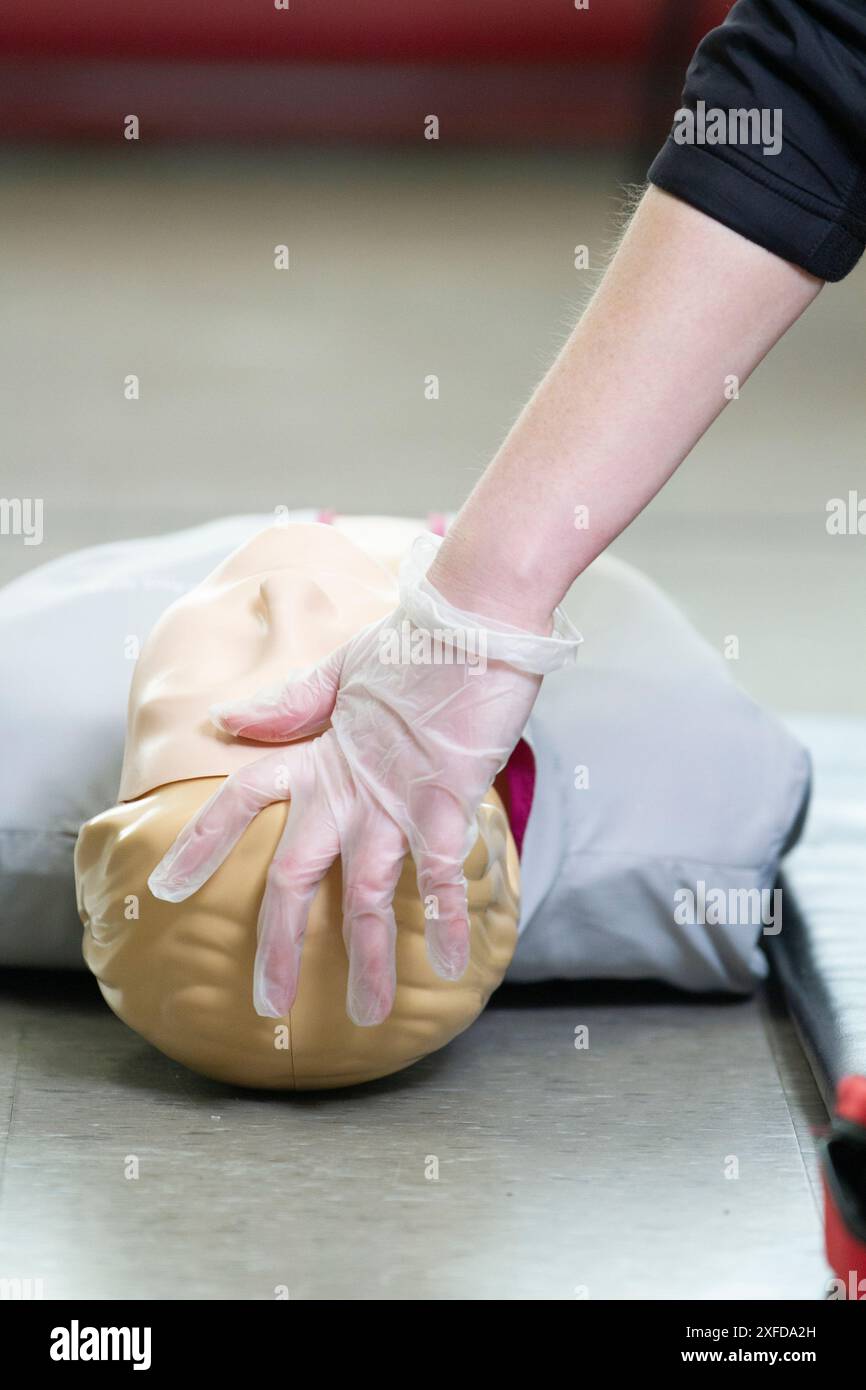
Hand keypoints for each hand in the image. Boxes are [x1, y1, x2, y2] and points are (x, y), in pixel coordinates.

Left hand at [149, 535, 580, 1024]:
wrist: (474, 618)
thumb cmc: (412, 644)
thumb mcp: (339, 671)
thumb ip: (286, 703)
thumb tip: (226, 718)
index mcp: (313, 754)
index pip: (240, 800)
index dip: (200, 843)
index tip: (163, 890)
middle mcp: (343, 788)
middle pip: (294, 875)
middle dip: (279, 944)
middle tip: (269, 1005)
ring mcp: (393, 800)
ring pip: (366, 892)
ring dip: (367, 956)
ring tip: (368, 1013)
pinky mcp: (446, 803)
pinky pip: (444, 874)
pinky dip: (448, 917)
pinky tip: (454, 964)